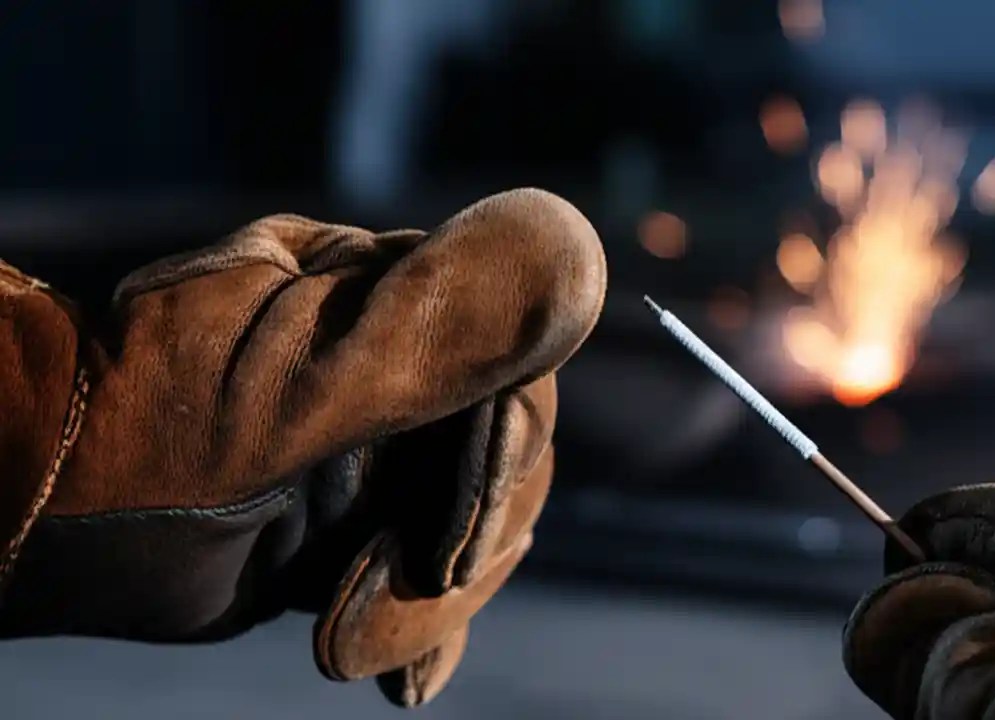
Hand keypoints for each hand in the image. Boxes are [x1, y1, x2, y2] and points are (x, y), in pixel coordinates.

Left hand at [0, 188, 605, 706]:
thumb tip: (577, 246)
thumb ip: (435, 322)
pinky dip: (426, 626)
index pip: (510, 364)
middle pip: (504, 457)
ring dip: (425, 604)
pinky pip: (429, 566)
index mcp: (391, 292)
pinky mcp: (363, 509)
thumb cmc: (148, 427)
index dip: (500, 463)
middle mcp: (403, 358)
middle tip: (362, 619)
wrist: (46, 504)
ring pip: (473, 524)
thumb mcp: (295, 376)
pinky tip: (408, 681)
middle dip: (449, 549)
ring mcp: (386, 438)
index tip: (451, 556)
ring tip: (345, 650)